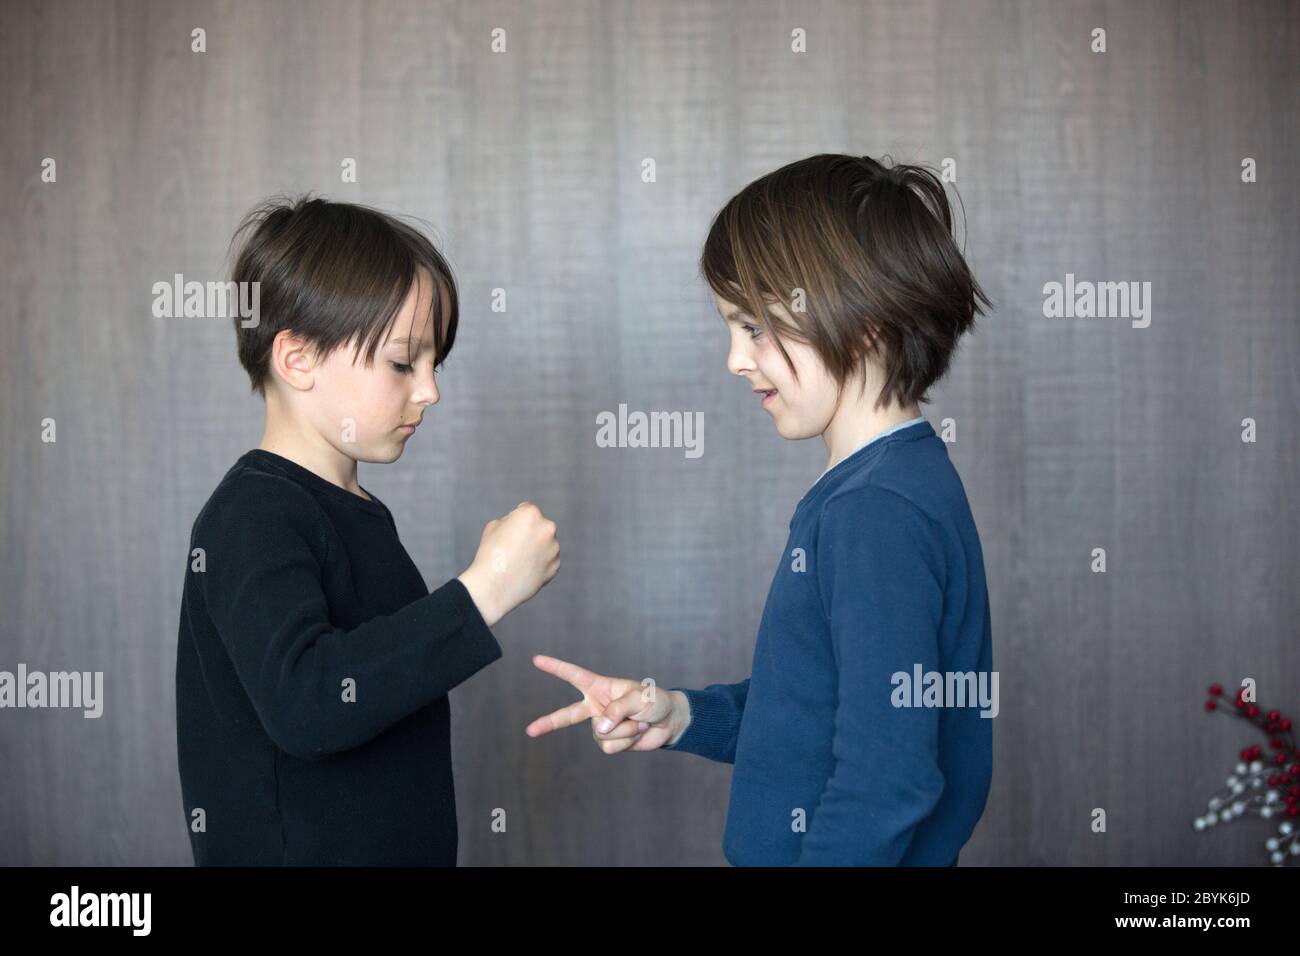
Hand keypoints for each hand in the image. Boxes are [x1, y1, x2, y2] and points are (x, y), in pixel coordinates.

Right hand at [457, 502, 559, 626]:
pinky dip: (539, 563)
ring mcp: (554, 548)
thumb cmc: (489, 554)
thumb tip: (525, 525)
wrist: (492, 588)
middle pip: (539, 525)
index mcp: (531, 514)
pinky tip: (524, 571)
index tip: (506, 533)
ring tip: (517, 562)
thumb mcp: (494, 526)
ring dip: (535, 548)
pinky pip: (548, 559)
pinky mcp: (556, 566)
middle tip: (513, 548)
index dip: (514, 521)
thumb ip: (512, 520)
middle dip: (529, 533)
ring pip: (545, 543)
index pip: (526, 510)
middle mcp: (547, 528)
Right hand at [525, 654, 686, 753]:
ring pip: (601, 733)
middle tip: (530, 731)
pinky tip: (637, 734)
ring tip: (638, 723)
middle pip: (568, 716)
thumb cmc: (655, 701)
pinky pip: (610, 747)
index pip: (574, 675)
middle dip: (548, 723)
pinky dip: (626, 742)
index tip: (536, 660)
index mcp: (601, 687)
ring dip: (624, 731)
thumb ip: (617, 711)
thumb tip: (600, 728)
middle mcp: (597, 706)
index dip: (555, 667)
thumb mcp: (639, 698)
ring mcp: (602, 725)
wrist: (669, 722)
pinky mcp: (611, 742)